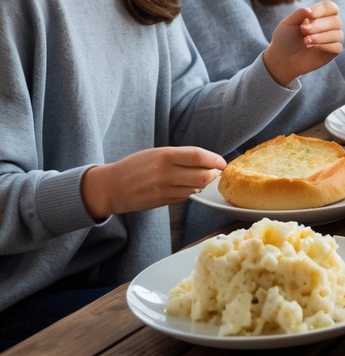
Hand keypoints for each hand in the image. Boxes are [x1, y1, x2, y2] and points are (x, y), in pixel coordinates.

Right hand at [80, 146, 225, 219]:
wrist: (111, 187)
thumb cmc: (135, 166)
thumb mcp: (156, 153)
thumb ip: (181, 156)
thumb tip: (207, 162)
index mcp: (164, 155)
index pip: (198, 156)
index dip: (214, 159)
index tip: (222, 162)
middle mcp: (165, 173)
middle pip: (202, 176)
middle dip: (213, 174)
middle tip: (215, 172)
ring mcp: (163, 189)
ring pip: (195, 189)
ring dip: (203, 185)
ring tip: (200, 179)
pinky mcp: (161, 202)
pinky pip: (184, 197)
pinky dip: (190, 192)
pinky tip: (186, 187)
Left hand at [262, 0, 343, 85]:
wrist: (283, 58)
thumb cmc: (286, 38)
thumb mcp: (288, 23)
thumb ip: (299, 13)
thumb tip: (310, 10)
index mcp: (320, 15)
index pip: (330, 7)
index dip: (322, 10)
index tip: (309, 15)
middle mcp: (330, 25)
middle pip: (336, 21)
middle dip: (319, 25)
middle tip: (303, 30)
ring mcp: (333, 38)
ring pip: (338, 34)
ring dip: (320, 37)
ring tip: (305, 41)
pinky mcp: (334, 51)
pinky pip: (337, 47)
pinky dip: (324, 46)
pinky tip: (312, 47)